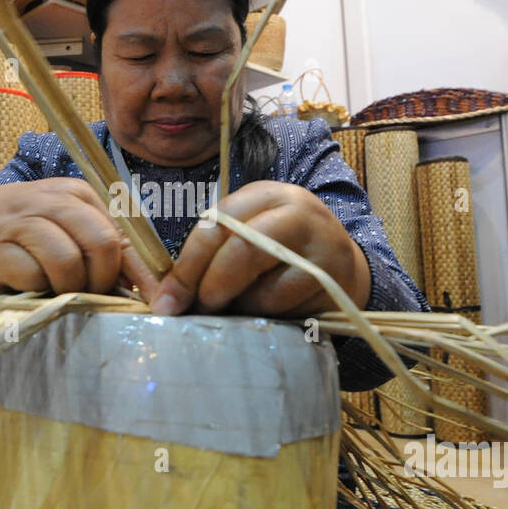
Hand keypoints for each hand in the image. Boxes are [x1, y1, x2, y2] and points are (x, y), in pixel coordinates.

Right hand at [0, 178, 158, 296]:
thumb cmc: (34, 227)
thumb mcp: (74, 225)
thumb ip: (110, 246)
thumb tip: (147, 284)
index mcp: (79, 193)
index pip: (124, 231)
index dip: (142, 270)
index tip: (155, 300)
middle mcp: (53, 200)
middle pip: (100, 243)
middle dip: (103, 278)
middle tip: (93, 291)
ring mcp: (23, 221)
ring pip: (67, 261)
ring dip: (70, 286)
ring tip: (62, 289)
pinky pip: (32, 276)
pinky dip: (39, 288)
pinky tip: (34, 283)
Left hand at [148, 180, 370, 317]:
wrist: (342, 268)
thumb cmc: (278, 257)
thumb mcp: (245, 240)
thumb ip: (208, 258)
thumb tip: (165, 298)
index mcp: (264, 195)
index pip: (216, 223)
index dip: (188, 264)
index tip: (168, 300)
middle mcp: (295, 210)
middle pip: (240, 248)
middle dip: (209, 286)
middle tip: (198, 309)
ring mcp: (319, 242)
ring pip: (262, 282)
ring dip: (239, 304)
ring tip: (237, 308)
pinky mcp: (332, 277)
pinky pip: (283, 303)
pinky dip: (266, 313)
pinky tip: (270, 310)